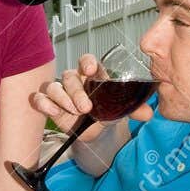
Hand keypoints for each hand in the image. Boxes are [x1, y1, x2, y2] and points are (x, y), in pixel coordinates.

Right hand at [29, 54, 152, 143]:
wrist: (95, 129)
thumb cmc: (107, 111)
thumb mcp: (120, 110)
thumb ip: (134, 108)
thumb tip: (149, 112)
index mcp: (92, 75)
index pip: (86, 61)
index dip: (87, 63)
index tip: (91, 70)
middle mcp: (75, 80)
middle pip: (70, 76)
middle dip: (77, 91)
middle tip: (85, 107)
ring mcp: (60, 92)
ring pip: (54, 86)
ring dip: (62, 98)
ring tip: (73, 111)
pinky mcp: (49, 104)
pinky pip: (40, 98)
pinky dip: (43, 103)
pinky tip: (51, 110)